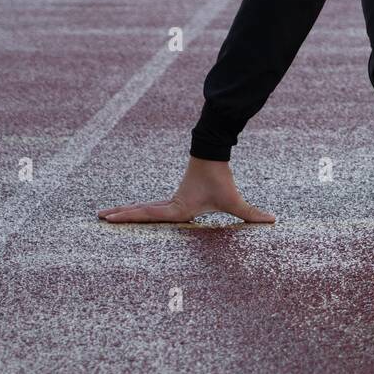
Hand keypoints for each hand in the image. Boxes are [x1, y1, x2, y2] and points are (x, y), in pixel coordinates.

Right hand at [99, 156, 274, 223]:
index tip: (111, 217)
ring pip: (145, 207)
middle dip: (121, 215)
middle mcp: (171, 204)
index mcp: (179, 208)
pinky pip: (153, 205)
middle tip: (100, 217)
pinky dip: (139, 209)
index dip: (130, 216)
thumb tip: (273, 220)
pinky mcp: (176, 196)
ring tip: (107, 215)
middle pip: (141, 211)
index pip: (150, 214)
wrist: (212, 153)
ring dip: (127, 211)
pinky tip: (132, 213)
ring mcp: (172, 200)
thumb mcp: (235, 200)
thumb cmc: (221, 179)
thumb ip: (252, 213)